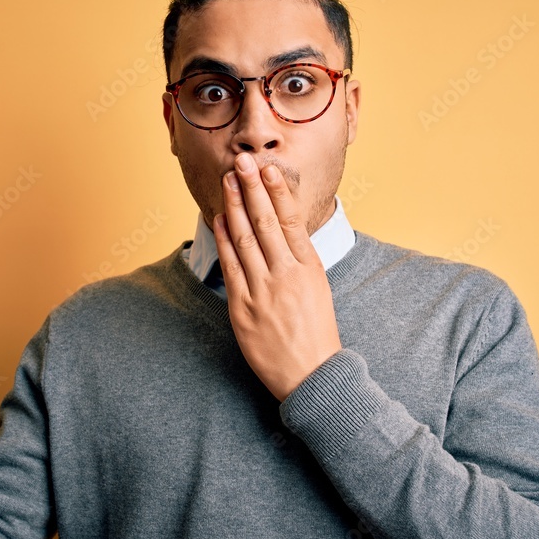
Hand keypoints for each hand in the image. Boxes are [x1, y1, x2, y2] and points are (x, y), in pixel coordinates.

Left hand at [213, 153, 341, 401]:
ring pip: (244, 239)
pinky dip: (224, 239)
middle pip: (264, 222)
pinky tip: (220, 218)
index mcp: (310, 269)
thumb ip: (299, 259)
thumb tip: (280, 229)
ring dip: (234, 206)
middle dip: (251, 188)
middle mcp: (286, 275)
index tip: (267, 169)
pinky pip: (231, 266)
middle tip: (241, 162)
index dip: (276, 192)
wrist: (312, 376)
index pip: (290, 220)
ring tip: (228, 181)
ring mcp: (263, 291)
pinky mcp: (243, 309)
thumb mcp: (318, 288)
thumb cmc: (316, 332)